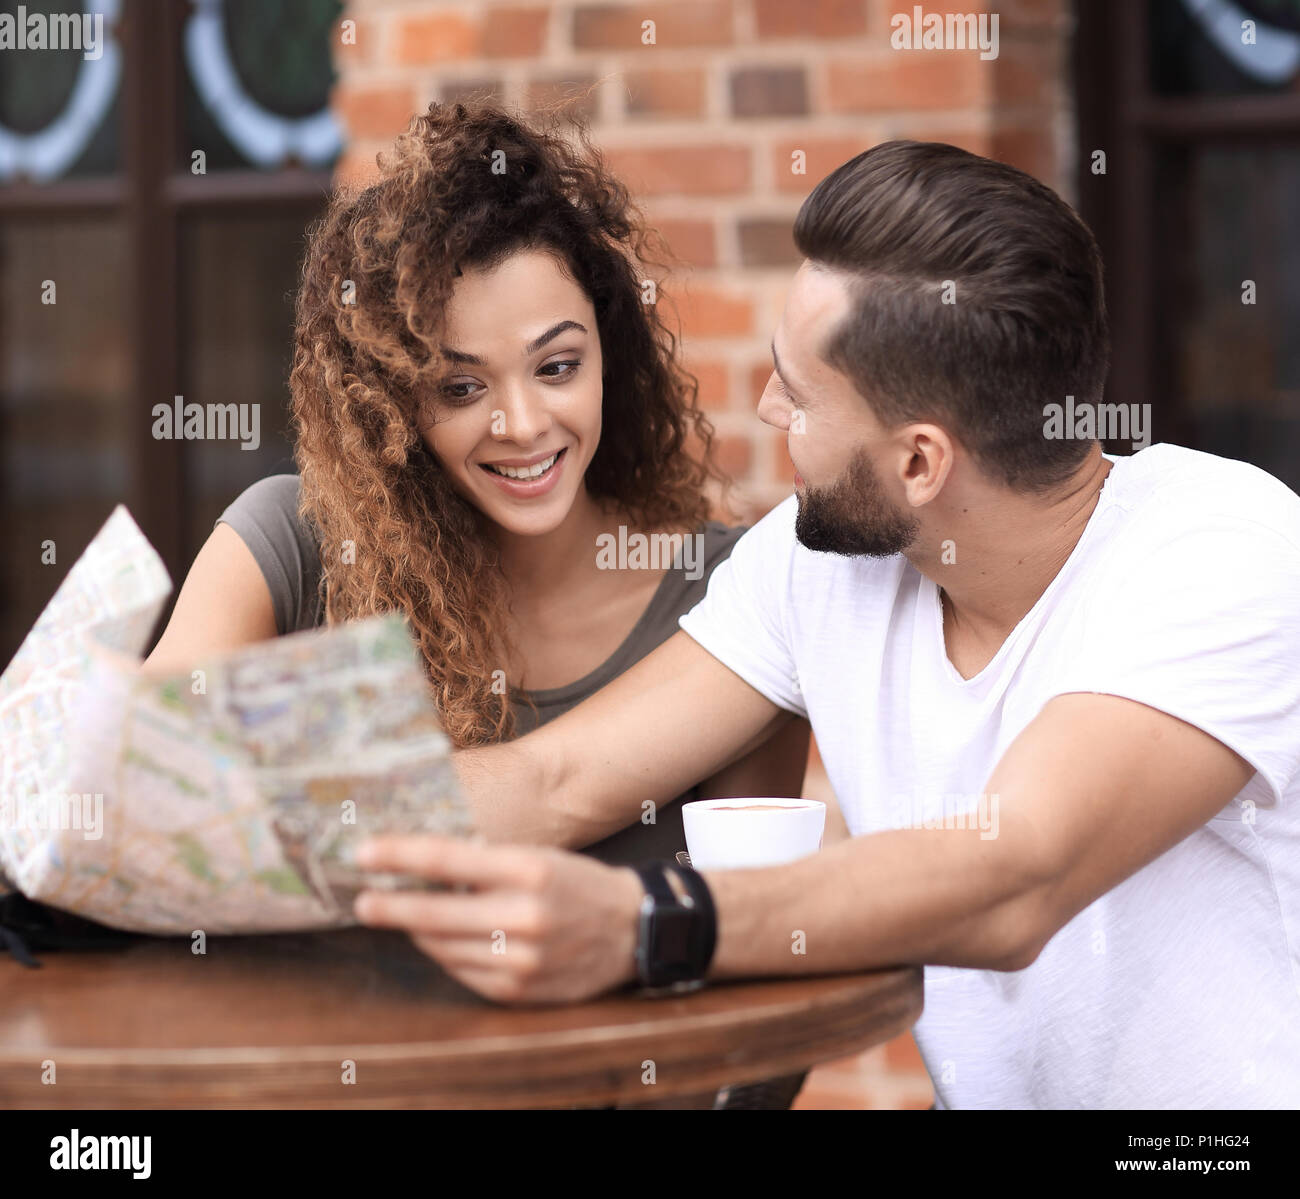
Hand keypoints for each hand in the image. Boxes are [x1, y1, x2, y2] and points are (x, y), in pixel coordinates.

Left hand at [352, 836, 644, 1004]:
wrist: (631, 930)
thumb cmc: (576, 884)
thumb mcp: (537, 856)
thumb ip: (485, 861)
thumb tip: (420, 863)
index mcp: (530, 869)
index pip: (448, 858)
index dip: (400, 855)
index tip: (365, 852)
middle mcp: (525, 915)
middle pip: (435, 911)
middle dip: (390, 904)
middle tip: (362, 899)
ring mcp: (521, 958)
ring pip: (443, 945)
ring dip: (417, 929)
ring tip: (401, 914)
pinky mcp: (518, 990)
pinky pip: (461, 971)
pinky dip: (445, 953)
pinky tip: (439, 939)